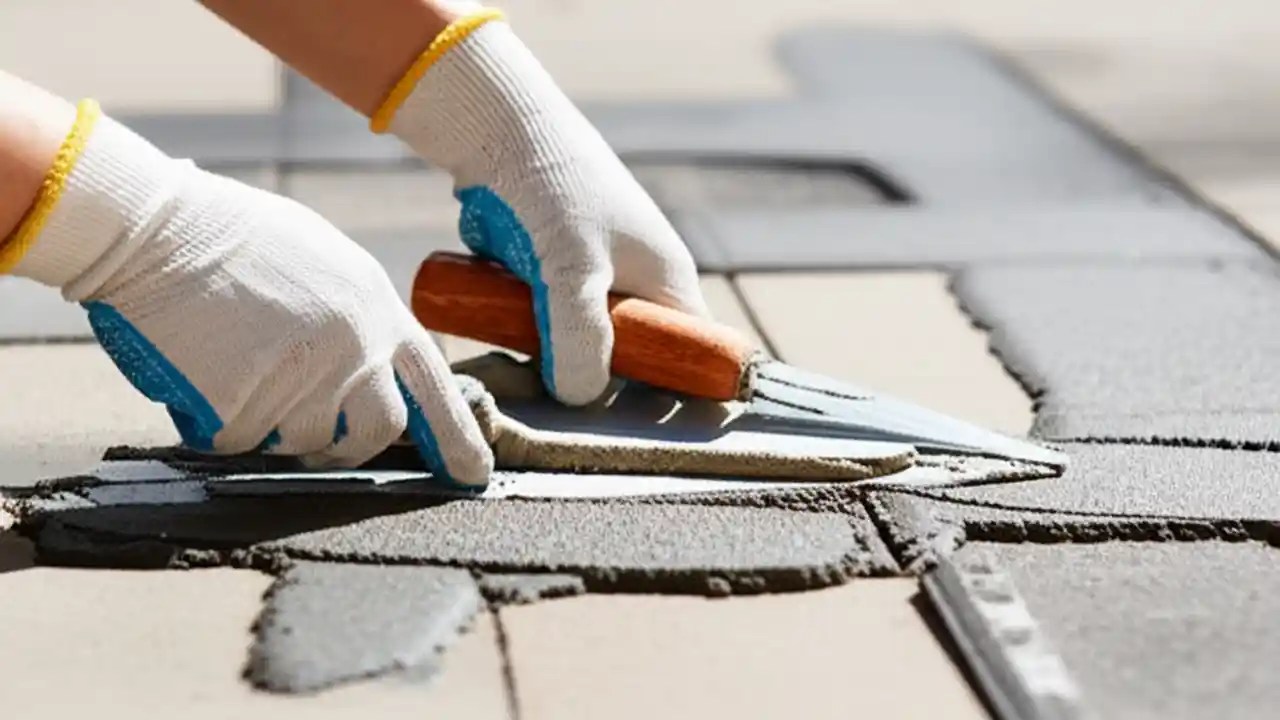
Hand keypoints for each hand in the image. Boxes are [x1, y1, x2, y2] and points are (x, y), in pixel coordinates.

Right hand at [12, 106, 491, 483]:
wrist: (159, 231)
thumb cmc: (236, 240)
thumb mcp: (326, 266)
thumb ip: (360, 319)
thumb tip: (378, 372)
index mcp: (378, 309)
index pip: (434, 386)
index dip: (457, 436)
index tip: (473, 475)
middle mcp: (354, 348)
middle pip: (374, 432)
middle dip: (346, 445)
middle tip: (312, 433)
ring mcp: (304, 379)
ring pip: (302, 442)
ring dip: (273, 425)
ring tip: (240, 368)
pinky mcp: (249, 405)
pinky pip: (242, 442)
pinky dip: (220, 422)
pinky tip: (206, 370)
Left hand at [378, 11, 708, 405]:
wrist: (496, 131)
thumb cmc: (554, 192)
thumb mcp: (574, 271)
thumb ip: (581, 339)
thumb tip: (581, 398)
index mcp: (667, 277)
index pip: (690, 351)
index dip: (673, 388)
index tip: (640, 427)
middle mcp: (636, 280)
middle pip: (630, 356)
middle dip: (597, 379)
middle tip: (563, 407)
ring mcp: (590, 276)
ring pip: (579, 342)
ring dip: (552, 357)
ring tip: (524, 375)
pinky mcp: (548, 273)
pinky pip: (544, 322)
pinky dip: (525, 334)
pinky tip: (501, 343)